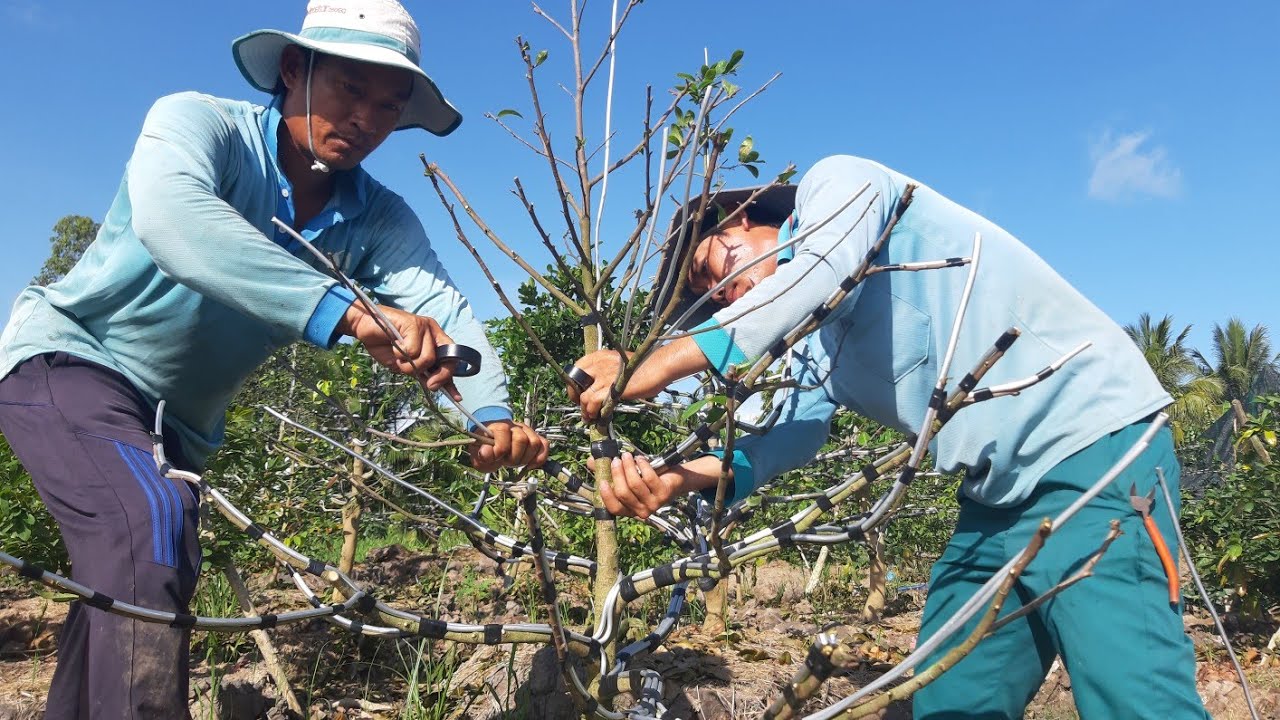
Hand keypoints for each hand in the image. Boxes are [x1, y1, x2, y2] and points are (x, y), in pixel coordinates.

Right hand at [342, 305, 460, 400]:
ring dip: (411, 366)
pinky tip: (395, 347)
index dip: (452, 378)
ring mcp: (424, 327)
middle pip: (446, 361)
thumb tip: (435, 386)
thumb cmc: (385, 345)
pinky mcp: (413, 323)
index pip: (452, 360)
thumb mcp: (405, 365)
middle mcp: (433, 332)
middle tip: (428, 384)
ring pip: (428, 358)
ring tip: (399, 358)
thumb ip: (420, 372)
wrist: (365, 327)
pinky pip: (413, 350)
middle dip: (438, 377)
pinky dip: (401, 354)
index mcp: (435, 341)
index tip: (456, 397)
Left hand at [469, 420, 549, 471]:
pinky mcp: (535, 439)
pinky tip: (530, 465)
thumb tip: (487, 453)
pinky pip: (544, 445)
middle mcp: (514, 427)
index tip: (495, 458)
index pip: (503, 431)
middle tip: (506, 462)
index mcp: (498, 427)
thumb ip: (481, 455)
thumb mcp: (477, 454)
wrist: (492, 444)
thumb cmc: (486, 449)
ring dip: (525, 458)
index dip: (499, 449)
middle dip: (514, 457)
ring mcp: (526, 432)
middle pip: (521, 439)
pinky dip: (539, 458)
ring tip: (516, 463)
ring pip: (535, 443)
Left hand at [567, 339, 710, 422]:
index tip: (578, 395)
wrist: (657, 367)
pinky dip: (592, 412)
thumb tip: (598, 388)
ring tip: (589, 417)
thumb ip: (606, 372)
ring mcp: (603, 375)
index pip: (575, 368)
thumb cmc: (643, 368)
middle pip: (574, 382)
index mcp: (599, 356)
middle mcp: (598, 363)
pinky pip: (593, 402)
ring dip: (584, 410)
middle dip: (575, 397)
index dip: (574, 384)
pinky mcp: (611, 388)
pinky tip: (596, 417)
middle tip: (582, 407)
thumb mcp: (619, 365)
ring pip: (583, 396)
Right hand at [597, 452, 691, 519]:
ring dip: (628, 467)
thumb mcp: (627, 477)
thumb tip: (591, 461)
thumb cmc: (647, 479)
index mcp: (629, 510)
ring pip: (635, 485)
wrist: (674, 480)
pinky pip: (648, 478)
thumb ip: (609, 472)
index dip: (607, 495)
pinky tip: (640, 459)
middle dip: (617, 474)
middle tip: (616, 460)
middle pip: (623, 493)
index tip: (602, 480)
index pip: (614, 508)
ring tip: (627, 455)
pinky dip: (642, 465)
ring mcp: (653, 504)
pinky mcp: (664, 494)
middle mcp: (641, 511)